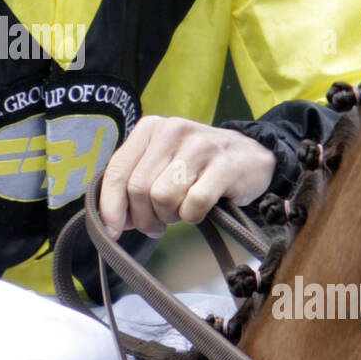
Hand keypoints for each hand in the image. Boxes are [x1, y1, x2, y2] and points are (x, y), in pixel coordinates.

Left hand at [99, 116, 276, 235]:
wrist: (250, 155)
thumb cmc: (197, 165)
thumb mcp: (162, 163)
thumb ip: (134, 184)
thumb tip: (113, 221)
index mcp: (150, 128)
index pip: (118, 170)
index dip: (110, 205)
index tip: (111, 231)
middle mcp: (172, 131)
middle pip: (139, 188)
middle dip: (144, 217)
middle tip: (157, 225)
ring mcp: (199, 147)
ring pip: (162, 196)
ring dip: (169, 215)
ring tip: (180, 212)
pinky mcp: (224, 166)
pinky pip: (193, 205)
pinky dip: (193, 216)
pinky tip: (198, 210)